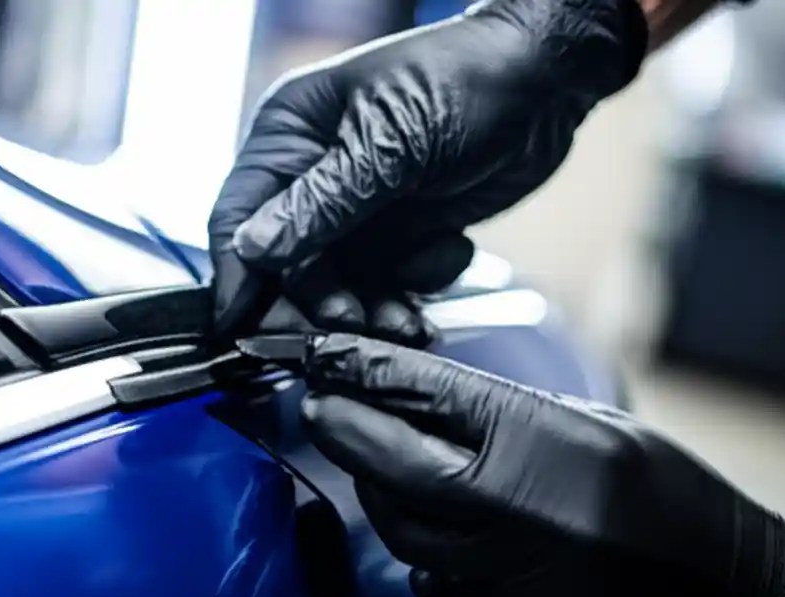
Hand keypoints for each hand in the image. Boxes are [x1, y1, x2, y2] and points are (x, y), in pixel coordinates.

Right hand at [209, 0, 647, 342]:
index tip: (240, 328)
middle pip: (289, 263)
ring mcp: (358, 205)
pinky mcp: (399, 229)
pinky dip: (416, 282)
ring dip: (373, 305)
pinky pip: (388, 280)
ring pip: (341, 283)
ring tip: (408, 318)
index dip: (237, 274)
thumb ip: (322, 204)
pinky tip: (448, 253)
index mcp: (290, 134)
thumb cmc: (464, 80)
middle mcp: (314, 172)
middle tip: (354, 322)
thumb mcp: (388, 143)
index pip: (239, 214)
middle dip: (321, 299)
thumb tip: (254, 249)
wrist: (547, 79)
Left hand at [299, 334, 784, 596]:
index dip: (363, 370)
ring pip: (401, 529)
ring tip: (377, 463)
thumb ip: (504, 416)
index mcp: (539, 445)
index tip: (324, 356)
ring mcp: (502, 576)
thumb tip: (424, 401)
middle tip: (323, 405)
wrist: (726, 595)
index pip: (425, 396)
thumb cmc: (667, 495)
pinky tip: (437, 532)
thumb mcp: (591, 424)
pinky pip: (432, 584)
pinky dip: (425, 554)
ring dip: (379, 491)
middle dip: (344, 428)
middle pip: (390, 466)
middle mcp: (510, 512)